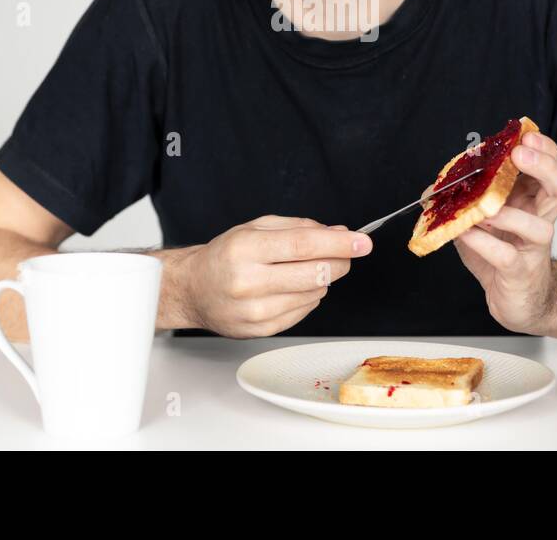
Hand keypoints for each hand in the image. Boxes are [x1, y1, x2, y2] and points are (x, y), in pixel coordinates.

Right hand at [179, 216, 370, 337]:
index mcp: (245, 249)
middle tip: (344, 253)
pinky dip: (308, 297)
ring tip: (303, 270)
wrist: (194, 289)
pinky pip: (304, 312)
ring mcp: (254, 311)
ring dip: (322, 279)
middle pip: (315, 273)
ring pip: (314, 294)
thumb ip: (299, 227)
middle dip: (340, 261)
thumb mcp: (255, 228)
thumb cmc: (225, 255)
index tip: (363, 241)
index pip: (304, 245)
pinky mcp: (261, 330)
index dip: (339, 243)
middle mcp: (248, 281)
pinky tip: (291, 288)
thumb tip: (339, 232)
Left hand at [451, 131, 556, 333]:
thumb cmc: (503, 256)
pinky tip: (467, 232)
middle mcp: (541, 220)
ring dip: (510, 213)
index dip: (545, 149)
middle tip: (520, 154)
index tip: (524, 135)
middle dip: (546, 166)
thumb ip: (465, 199)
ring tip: (486, 206)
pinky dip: (483, 242)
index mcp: (535, 201)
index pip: (554, 167)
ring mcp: (533, 248)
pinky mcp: (520, 273)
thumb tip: (435, 186)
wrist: (517, 301)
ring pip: (541, 226)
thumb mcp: (482, 220)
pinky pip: (506, 255)